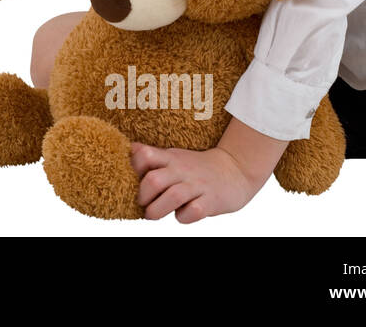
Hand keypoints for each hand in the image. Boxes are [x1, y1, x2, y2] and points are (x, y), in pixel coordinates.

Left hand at [129, 143, 268, 222]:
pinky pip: (193, 212)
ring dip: (156, 210)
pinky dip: (183, 217)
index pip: (144, 155)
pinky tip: (182, 214)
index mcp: (170, 158)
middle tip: (142, 204)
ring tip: (152, 214)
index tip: (132, 180)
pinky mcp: (211, 201)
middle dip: (142, 196)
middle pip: (154, 180)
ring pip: (172, 197)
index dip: (133, 167)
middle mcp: (182, 170)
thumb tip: (130, 149)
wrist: (235, 170)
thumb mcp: (174, 156)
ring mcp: (197, 185)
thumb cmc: (196, 167)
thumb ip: (153, 156)